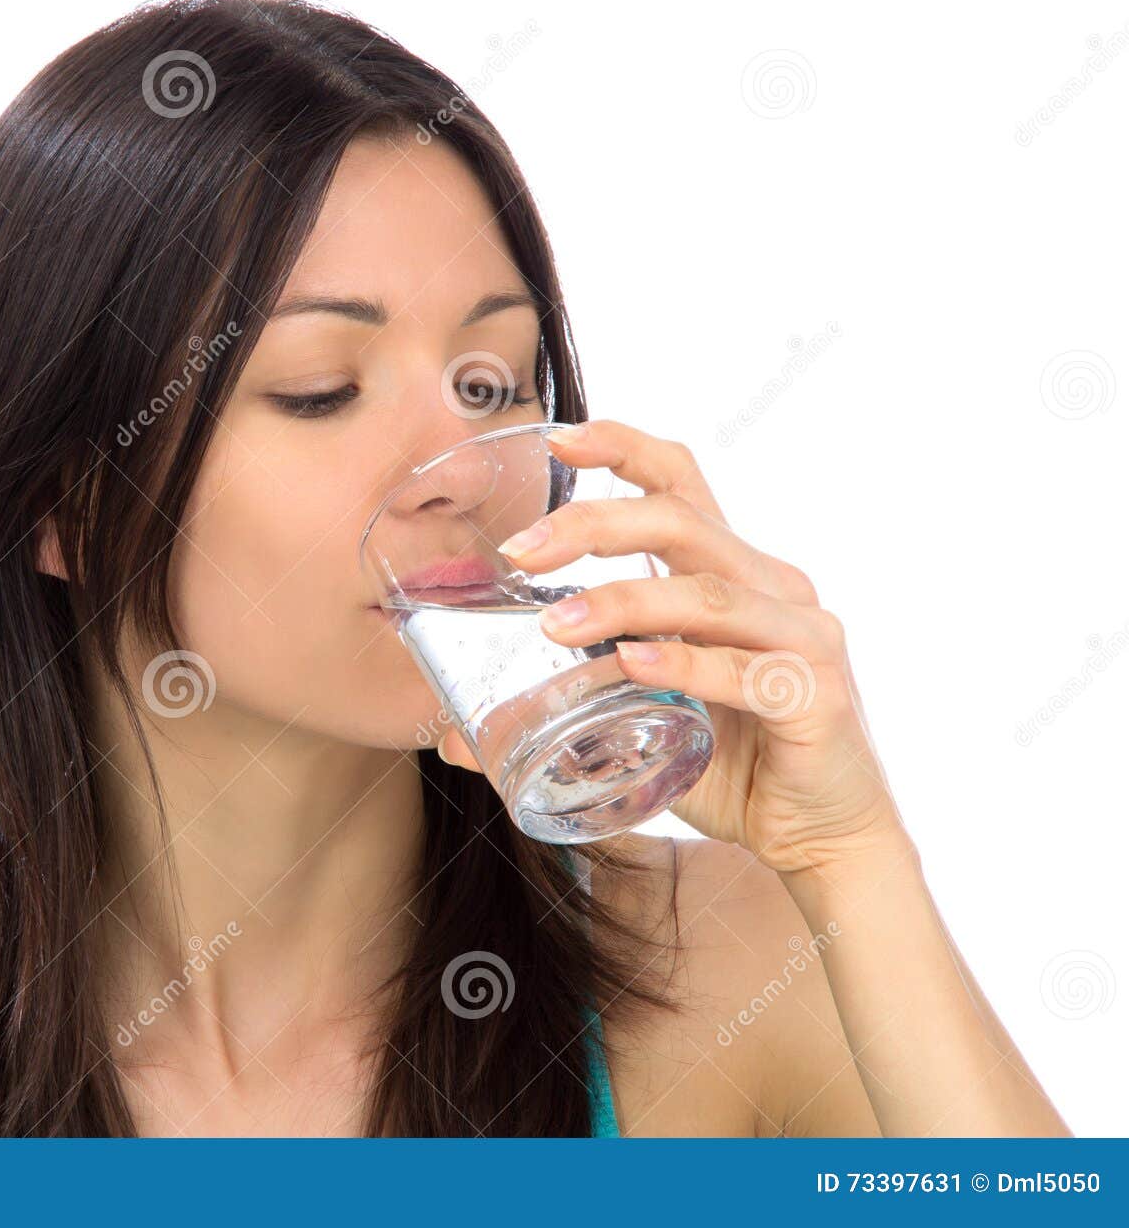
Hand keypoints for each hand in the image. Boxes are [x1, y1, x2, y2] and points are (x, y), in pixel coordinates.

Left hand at [436, 418, 908, 876]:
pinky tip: (633, 666)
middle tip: (519, 551)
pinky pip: (745, 672)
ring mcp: (803, 638)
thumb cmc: (731, 764)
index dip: (624, 448)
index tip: (557, 439)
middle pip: (682, 522)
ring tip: (554, 626)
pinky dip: (685, 666)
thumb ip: (568, 707)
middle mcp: (774, 587)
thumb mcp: (643, 720)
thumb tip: (452, 734)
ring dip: (622, 602)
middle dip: (593, 525)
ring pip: (706, 596)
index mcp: (733, 572)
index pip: (681, 483)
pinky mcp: (816, 698)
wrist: (823, 836)